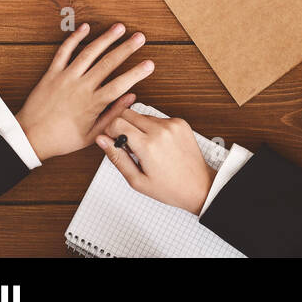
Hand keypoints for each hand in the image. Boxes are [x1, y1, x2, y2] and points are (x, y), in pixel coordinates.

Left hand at [15, 22, 153, 159]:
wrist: (29, 137)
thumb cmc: (60, 139)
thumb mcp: (92, 135)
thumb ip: (113, 115)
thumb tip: (130, 98)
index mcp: (92, 104)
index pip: (120, 84)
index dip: (137, 73)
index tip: (149, 64)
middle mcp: (80, 87)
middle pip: (108, 63)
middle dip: (126, 48)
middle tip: (140, 38)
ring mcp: (66, 78)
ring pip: (89, 53)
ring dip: (106, 38)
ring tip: (119, 28)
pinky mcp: (52, 74)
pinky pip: (64, 52)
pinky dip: (74, 38)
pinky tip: (85, 28)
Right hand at [97, 110, 214, 214]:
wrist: (199, 185)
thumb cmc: (169, 187)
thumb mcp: (137, 180)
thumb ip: (117, 157)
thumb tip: (101, 140)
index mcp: (148, 146)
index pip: (117, 123)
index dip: (109, 131)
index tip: (112, 142)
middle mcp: (161, 130)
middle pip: (127, 114)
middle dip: (121, 126)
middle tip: (126, 145)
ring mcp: (173, 124)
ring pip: (142, 115)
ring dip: (137, 127)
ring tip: (144, 148)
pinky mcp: (180, 123)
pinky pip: (157, 118)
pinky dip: (152, 128)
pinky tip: (157, 145)